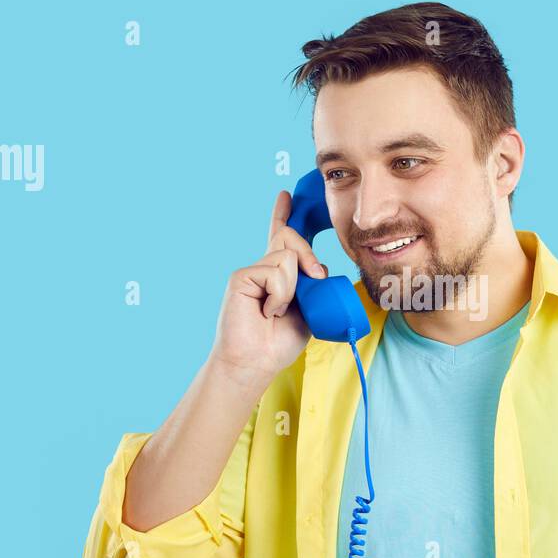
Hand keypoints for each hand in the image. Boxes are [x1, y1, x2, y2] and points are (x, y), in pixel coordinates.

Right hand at [210, 189, 329, 385]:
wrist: (257, 361)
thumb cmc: (280, 341)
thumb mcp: (308, 309)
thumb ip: (312, 285)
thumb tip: (317, 268)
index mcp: (279, 275)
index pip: (282, 238)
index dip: (284, 215)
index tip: (287, 195)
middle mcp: (263, 268)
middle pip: (290, 238)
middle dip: (308, 255)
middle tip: (314, 278)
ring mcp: (251, 271)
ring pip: (287, 256)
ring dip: (292, 289)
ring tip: (276, 311)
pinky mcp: (241, 276)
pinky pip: (275, 271)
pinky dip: (279, 295)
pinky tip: (267, 311)